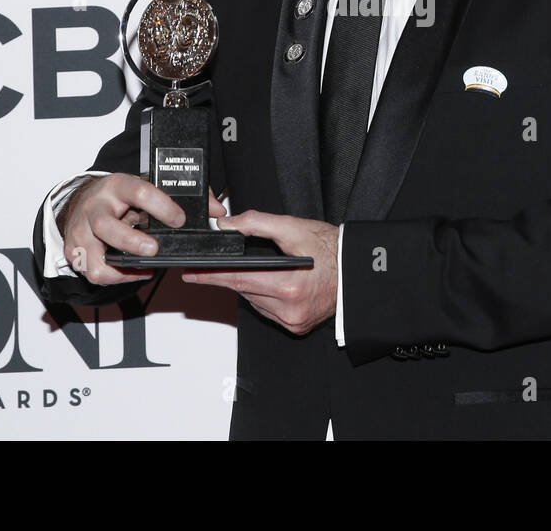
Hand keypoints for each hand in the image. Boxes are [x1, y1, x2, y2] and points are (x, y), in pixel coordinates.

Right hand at [59, 173, 226, 285]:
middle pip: (106, 225)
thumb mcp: (147, 187)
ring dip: (121, 268)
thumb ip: (183, 196)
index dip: (161, 206)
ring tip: (145, 266)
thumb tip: (216, 211)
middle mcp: (95, 207)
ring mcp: (81, 231)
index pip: (138, 191)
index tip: (179, 219)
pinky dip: (115, 278)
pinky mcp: (75, 252)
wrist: (83, 201)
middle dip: (131, 241)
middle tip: (154, 250)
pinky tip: (132, 272)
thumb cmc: (120, 196)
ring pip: (95, 256)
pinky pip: (94, 272)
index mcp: (117, 186)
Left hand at [182, 211, 337, 335]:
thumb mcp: (295, 228)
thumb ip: (258, 224)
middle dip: (231, 276)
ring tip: (260, 269)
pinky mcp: (296, 326)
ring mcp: (293, 321)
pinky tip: (273, 283)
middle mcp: (290, 309)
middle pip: (244, 291)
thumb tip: (229, 225)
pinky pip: (267, 310)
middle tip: (217, 265)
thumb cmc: (333, 250)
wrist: (358, 272)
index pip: (238, 279)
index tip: (192, 273)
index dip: (212, 275)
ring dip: (250, 286)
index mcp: (289, 285)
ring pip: (254, 302)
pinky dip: (264, 297)